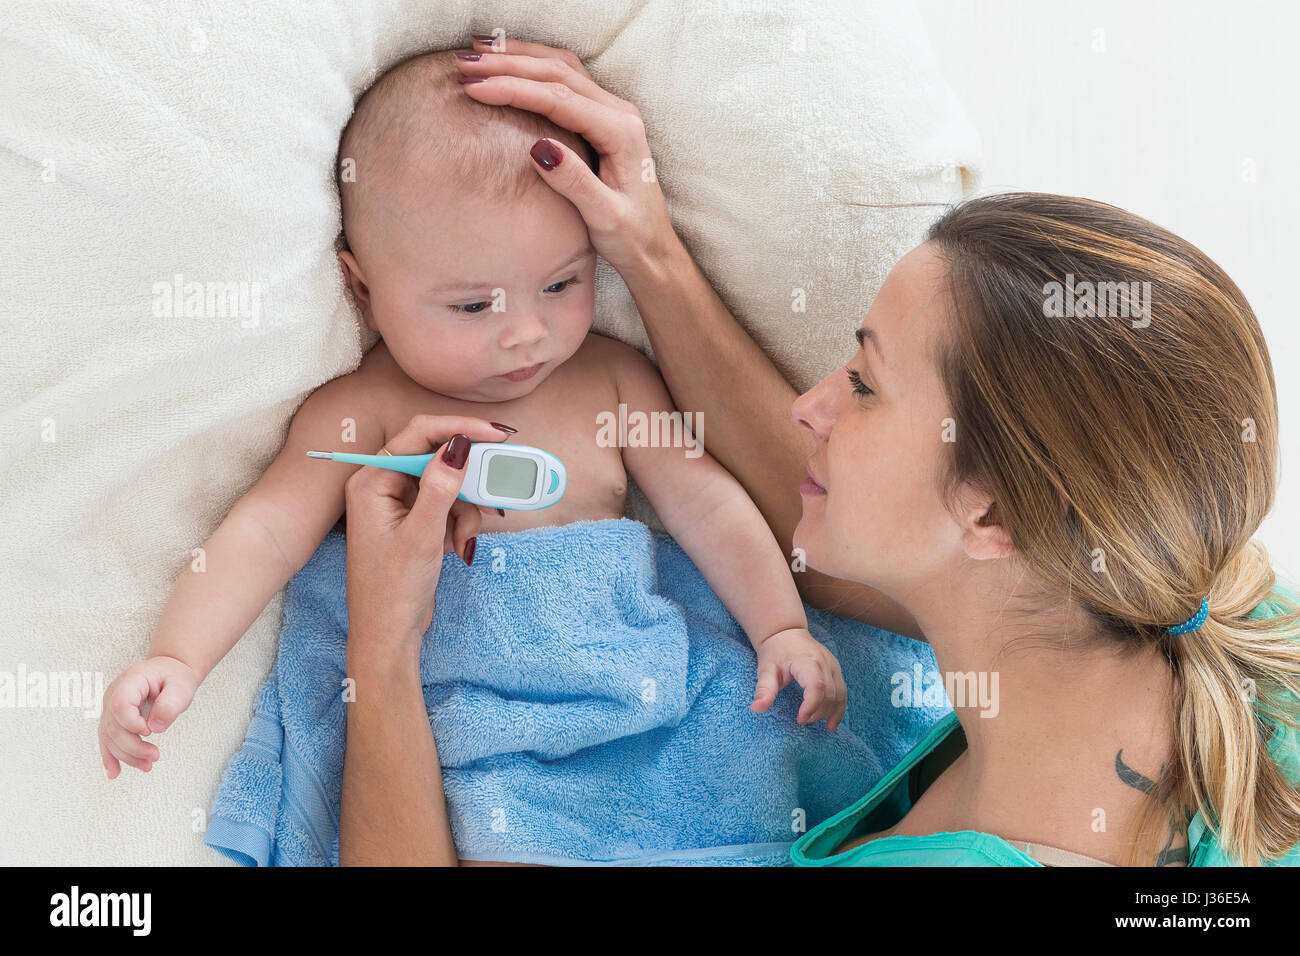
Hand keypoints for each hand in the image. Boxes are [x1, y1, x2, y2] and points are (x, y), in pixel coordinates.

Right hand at [99, 655, 198, 777]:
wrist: (169, 671)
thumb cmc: (175, 677)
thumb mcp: (181, 686)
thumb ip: (169, 704)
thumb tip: (154, 728)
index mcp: (129, 682)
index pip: (119, 706)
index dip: (131, 723)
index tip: (149, 732)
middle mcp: (113, 694)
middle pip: (113, 726)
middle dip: (132, 747)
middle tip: (155, 756)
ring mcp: (110, 707)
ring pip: (109, 737)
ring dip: (126, 756)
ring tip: (148, 766)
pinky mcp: (113, 719)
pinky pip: (107, 740)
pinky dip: (111, 757)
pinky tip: (115, 773)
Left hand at [343, 415, 513, 660]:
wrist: (388, 635)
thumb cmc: (393, 590)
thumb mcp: (422, 536)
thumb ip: (441, 487)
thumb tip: (460, 445)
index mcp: (371, 481)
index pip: (419, 435)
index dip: (460, 430)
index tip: (497, 435)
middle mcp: (382, 485)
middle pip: (437, 459)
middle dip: (468, 481)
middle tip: (494, 491)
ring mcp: (398, 503)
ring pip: (448, 484)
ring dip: (466, 510)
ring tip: (465, 541)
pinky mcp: (413, 519)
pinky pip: (447, 505)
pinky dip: (460, 522)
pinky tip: (460, 547)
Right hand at [454, 36, 677, 275]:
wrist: (652, 246)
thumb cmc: (630, 236)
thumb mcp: (604, 218)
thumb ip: (575, 182)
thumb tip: (538, 148)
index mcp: (620, 133)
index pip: (559, 99)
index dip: (514, 89)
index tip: (475, 89)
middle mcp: (619, 113)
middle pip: (558, 73)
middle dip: (509, 64)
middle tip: (465, 63)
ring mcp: (612, 111)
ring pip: (561, 68)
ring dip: (519, 58)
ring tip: (478, 53)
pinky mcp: (602, 117)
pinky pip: (565, 80)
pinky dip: (533, 68)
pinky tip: (508, 64)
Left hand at [751, 628, 846, 732]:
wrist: (786, 633)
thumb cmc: (775, 651)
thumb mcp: (766, 669)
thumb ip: (763, 689)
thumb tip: (756, 708)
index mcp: (806, 660)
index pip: (816, 686)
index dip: (811, 706)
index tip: (799, 719)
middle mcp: (824, 662)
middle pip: (829, 693)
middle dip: (818, 712)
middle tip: (802, 720)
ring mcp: (833, 665)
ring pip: (839, 694)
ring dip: (829, 713)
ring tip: (814, 722)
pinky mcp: (836, 670)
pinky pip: (843, 692)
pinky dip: (839, 709)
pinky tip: (832, 724)